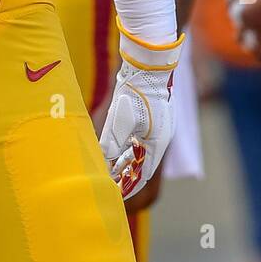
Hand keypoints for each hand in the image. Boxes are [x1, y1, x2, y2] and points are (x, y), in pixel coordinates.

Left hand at [100, 24, 183, 201]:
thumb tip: (102, 161)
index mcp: (157, 144)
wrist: (146, 65)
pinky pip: (138, 143)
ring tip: (107, 173)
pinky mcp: (149, 120)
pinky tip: (112, 153)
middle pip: (143, 168)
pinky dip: (126, 150)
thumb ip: (111, 142)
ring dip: (125, 165)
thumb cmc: (135, 93)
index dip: (129, 187)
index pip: (144, 175)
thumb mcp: (120, 120)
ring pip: (139, 155)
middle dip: (127, 181)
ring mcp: (155, 130)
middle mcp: (158, 140)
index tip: (114, 196)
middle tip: (109, 188)